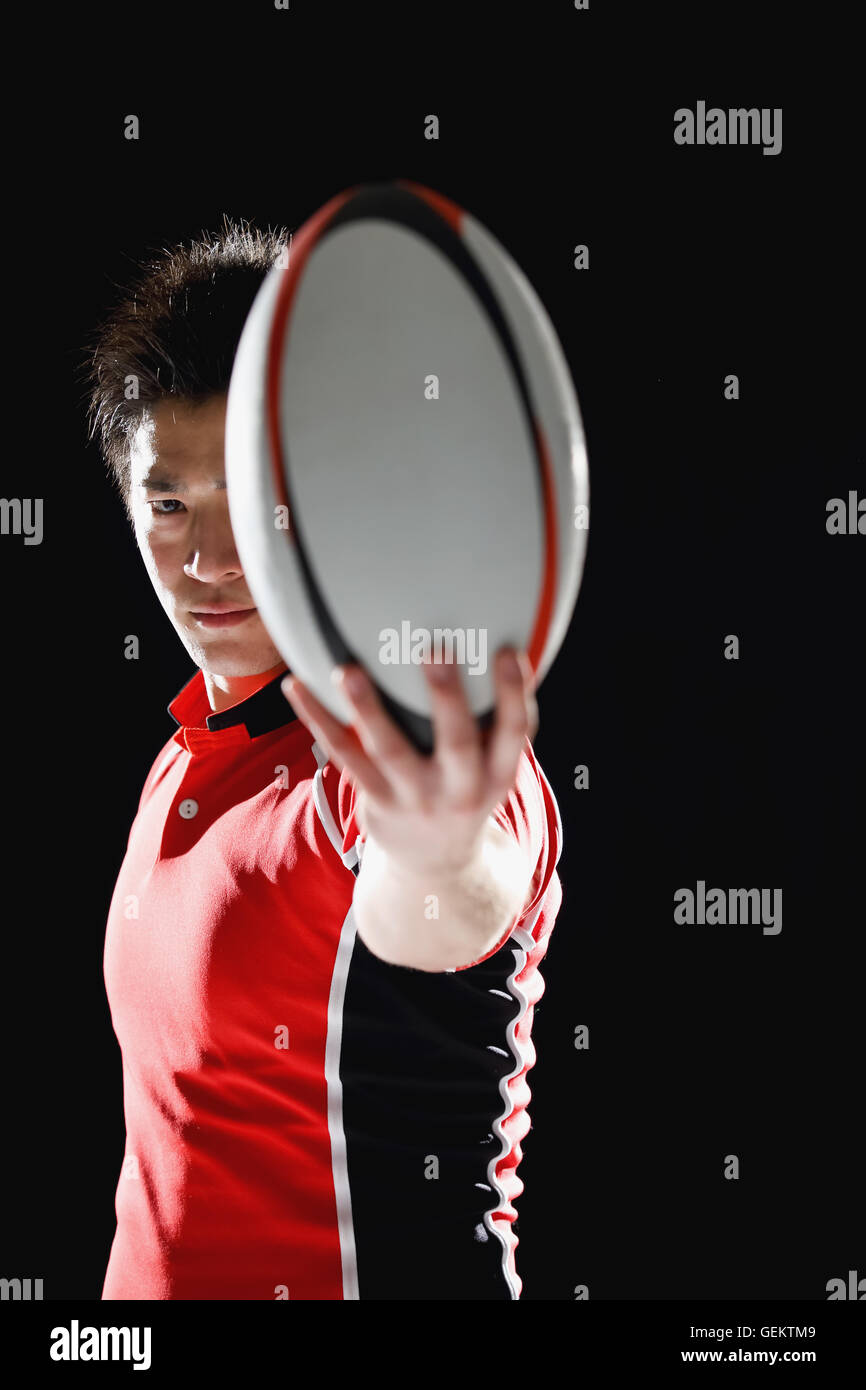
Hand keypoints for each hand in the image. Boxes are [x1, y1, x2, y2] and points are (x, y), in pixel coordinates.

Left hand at [281, 647, 538, 877]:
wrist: (436, 861)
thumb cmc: (466, 786)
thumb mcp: (494, 765)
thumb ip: (496, 719)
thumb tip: (498, 640)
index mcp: (497, 774)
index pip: (515, 732)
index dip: (514, 694)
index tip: (506, 651)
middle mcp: (459, 788)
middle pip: (456, 743)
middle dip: (447, 697)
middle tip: (437, 650)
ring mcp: (413, 796)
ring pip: (389, 751)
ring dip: (367, 709)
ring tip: (348, 670)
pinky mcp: (375, 798)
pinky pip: (343, 754)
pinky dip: (318, 719)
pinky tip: (296, 686)